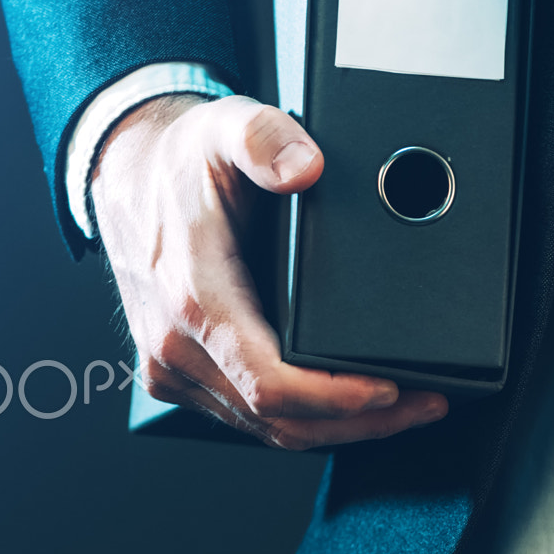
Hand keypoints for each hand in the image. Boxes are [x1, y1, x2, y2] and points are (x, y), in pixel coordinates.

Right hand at [91, 94, 448, 448]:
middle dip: (359, 419)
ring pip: (265, 427)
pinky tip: (351, 404)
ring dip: (339, 427)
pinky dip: (304, 419)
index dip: (334, 397)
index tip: (390, 388)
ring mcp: (175, 364)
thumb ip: (266, 139)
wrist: (127, 173)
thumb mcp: (226, 127)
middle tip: (426, 403)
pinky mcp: (181, 371)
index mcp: (193, 296)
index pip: (269, 380)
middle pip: (277, 417)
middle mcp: (176, 344)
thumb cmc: (180, 161)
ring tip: (407, 408)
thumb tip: (304, 166)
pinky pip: (247, 414)